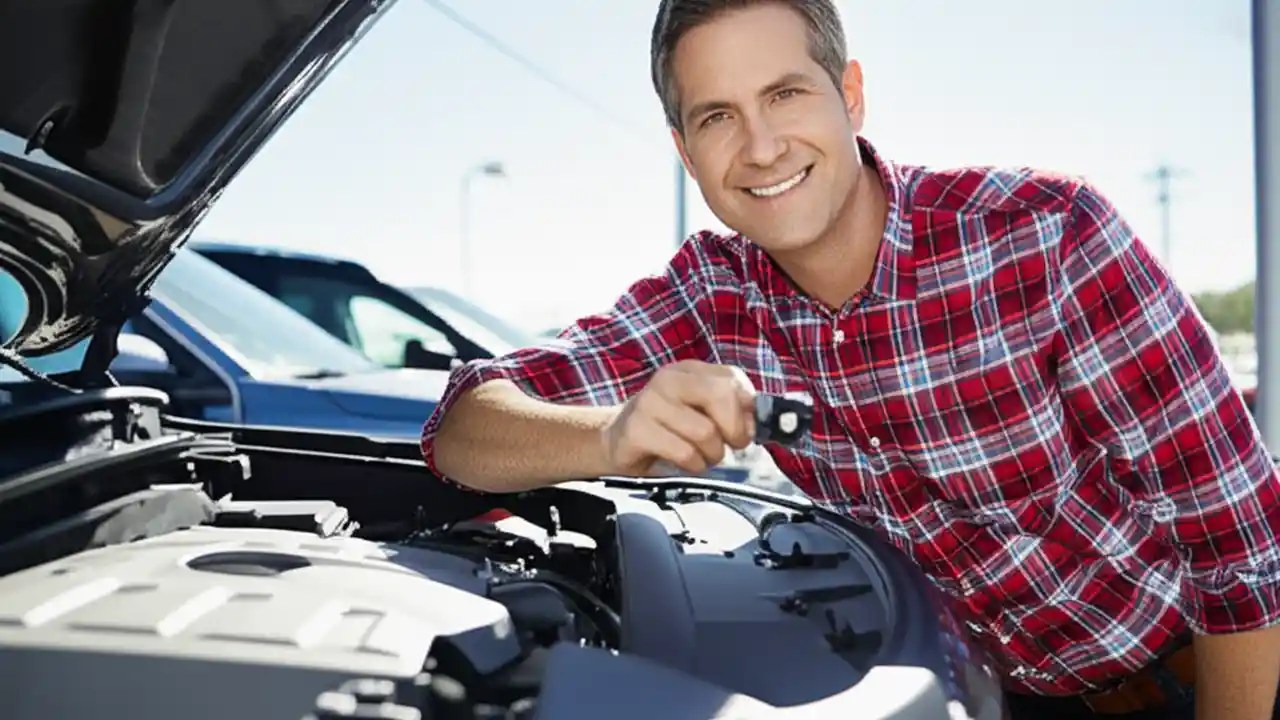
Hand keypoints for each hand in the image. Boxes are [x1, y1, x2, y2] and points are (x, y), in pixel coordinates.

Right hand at [601, 360, 756, 476]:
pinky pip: (684, 452)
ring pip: (705, 431)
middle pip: (720, 396)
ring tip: (703, 457)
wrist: (618, 441)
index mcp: (690, 370)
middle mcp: (668, 379)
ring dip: (712, 454)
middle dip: (734, 430)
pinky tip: (686, 463)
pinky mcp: (637, 430)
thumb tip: (757, 424)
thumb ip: (733, 411)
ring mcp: (649, 402)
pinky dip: (694, 465)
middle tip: (729, 446)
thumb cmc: (670, 429)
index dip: (747, 409)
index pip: (733, 379)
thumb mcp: (702, 412)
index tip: (743, 430)